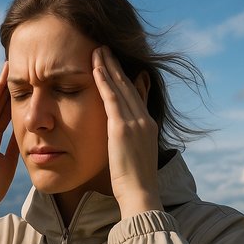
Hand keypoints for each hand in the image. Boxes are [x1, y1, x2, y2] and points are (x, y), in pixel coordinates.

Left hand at [92, 47, 162, 218]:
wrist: (140, 194)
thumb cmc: (135, 183)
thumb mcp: (136, 156)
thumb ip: (132, 140)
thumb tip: (125, 135)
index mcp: (148, 126)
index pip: (136, 95)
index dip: (127, 77)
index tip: (118, 64)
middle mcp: (145, 120)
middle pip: (129, 86)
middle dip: (116, 66)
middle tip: (105, 48)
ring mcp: (135, 122)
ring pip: (120, 87)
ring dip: (108, 66)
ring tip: (98, 49)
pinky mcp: (122, 128)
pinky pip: (111, 98)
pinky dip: (104, 81)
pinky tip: (95, 67)